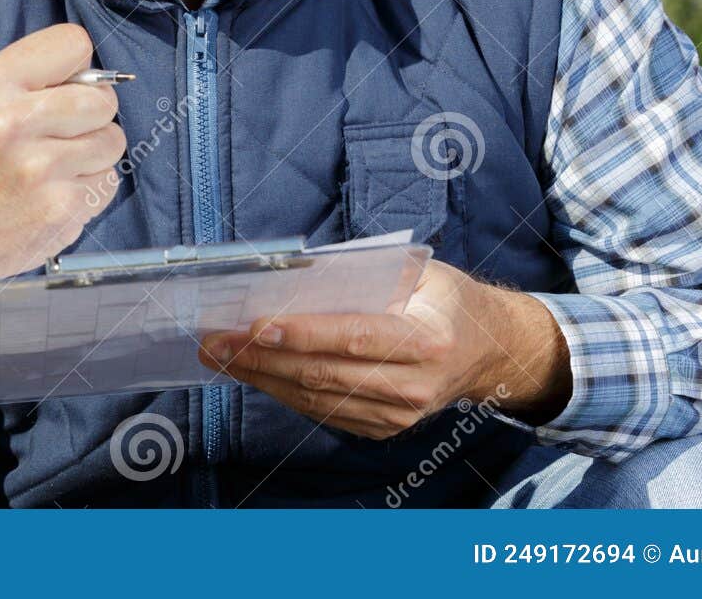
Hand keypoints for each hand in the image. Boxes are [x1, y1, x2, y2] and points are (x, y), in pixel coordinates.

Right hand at [0, 0, 127, 325]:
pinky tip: (51, 194)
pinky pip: (109, 181)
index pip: (77, 45)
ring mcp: (40, 170)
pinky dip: (88, 189)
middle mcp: (14, 123)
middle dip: (83, 115)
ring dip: (89, 154)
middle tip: (45, 132)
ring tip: (47, 165)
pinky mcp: (62, 210)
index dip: (66, 69)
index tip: (40, 90)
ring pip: (112, 139)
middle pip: (103, 96)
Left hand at [196, 260, 571, 439]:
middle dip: (260, 357)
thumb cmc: (444, 299)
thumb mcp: (418, 271)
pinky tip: (253, 372)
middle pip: (323, 374)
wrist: (487, 350)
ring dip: (261, 376)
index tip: (253, 325)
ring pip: (315, 397)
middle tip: (214, 340)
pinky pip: (322, 410)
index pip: (353, 338)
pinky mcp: (382, 428)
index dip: (301, 334)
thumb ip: (363, 273)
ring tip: (220, 355)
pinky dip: (283, 390)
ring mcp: (398, 415)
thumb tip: (293, 276)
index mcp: (427, 339)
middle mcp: (414, 385)